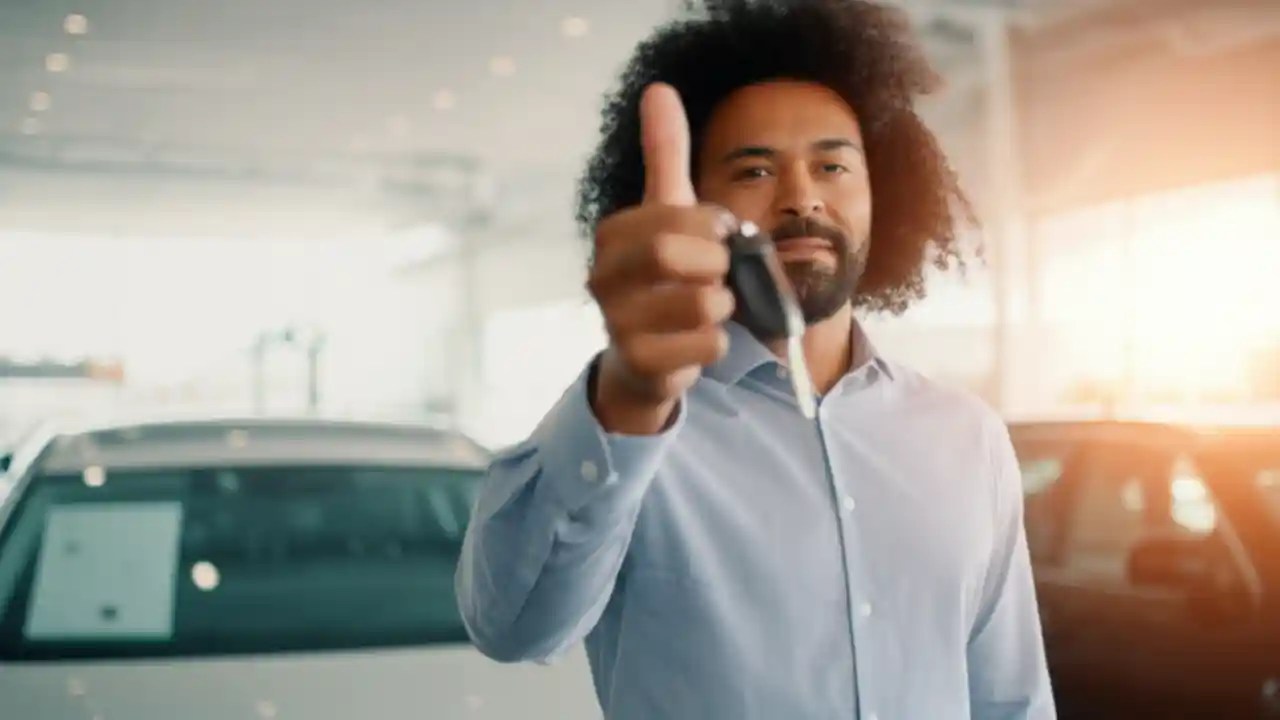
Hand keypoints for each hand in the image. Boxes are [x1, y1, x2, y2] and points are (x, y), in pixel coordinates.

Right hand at [588, 83, 736, 433]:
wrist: (644, 360)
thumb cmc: (663, 278)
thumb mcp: (665, 214)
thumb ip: (664, 155)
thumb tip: (658, 89)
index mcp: (611, 236)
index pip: (674, 215)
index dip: (713, 226)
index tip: (720, 236)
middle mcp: (602, 278)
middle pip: (671, 256)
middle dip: (715, 263)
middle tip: (719, 272)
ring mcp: (616, 325)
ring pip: (700, 304)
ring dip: (722, 304)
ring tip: (709, 306)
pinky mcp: (639, 365)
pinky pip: (706, 347)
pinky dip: (718, 342)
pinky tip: (699, 340)